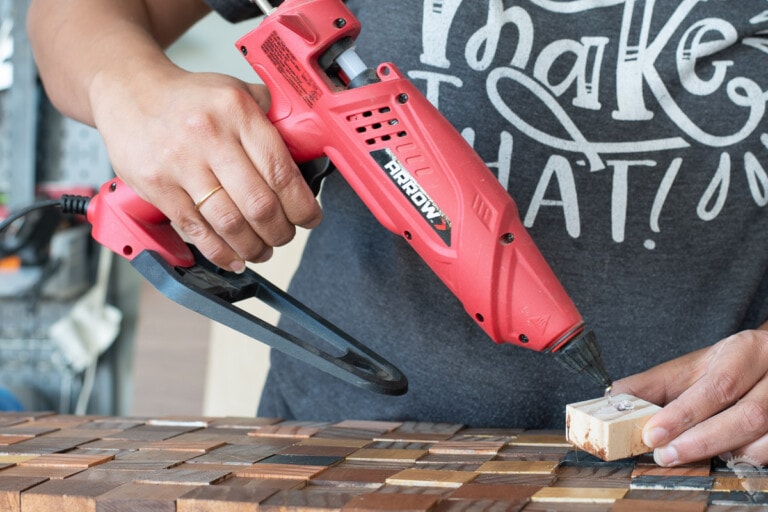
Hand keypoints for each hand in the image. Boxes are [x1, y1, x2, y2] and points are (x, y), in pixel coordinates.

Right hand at [91, 65, 321, 271]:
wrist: (129, 92)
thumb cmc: (188, 99)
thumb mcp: (235, 91)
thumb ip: (270, 117)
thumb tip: (302, 152)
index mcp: (236, 112)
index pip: (280, 171)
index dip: (301, 205)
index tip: (309, 218)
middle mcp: (209, 136)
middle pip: (259, 203)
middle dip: (280, 231)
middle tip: (284, 236)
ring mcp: (180, 163)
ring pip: (229, 222)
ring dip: (253, 246)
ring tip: (262, 250)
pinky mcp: (157, 186)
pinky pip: (196, 229)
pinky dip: (220, 251)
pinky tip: (233, 257)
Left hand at [612, 326, 767, 465]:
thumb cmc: (724, 368)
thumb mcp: (688, 368)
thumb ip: (651, 385)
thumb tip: (613, 400)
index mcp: (745, 351)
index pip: (717, 385)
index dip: (684, 414)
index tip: (652, 434)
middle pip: (747, 416)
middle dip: (701, 441)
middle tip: (665, 455)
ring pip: (765, 440)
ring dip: (726, 452)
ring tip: (694, 452)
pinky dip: (748, 458)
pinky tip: (726, 454)